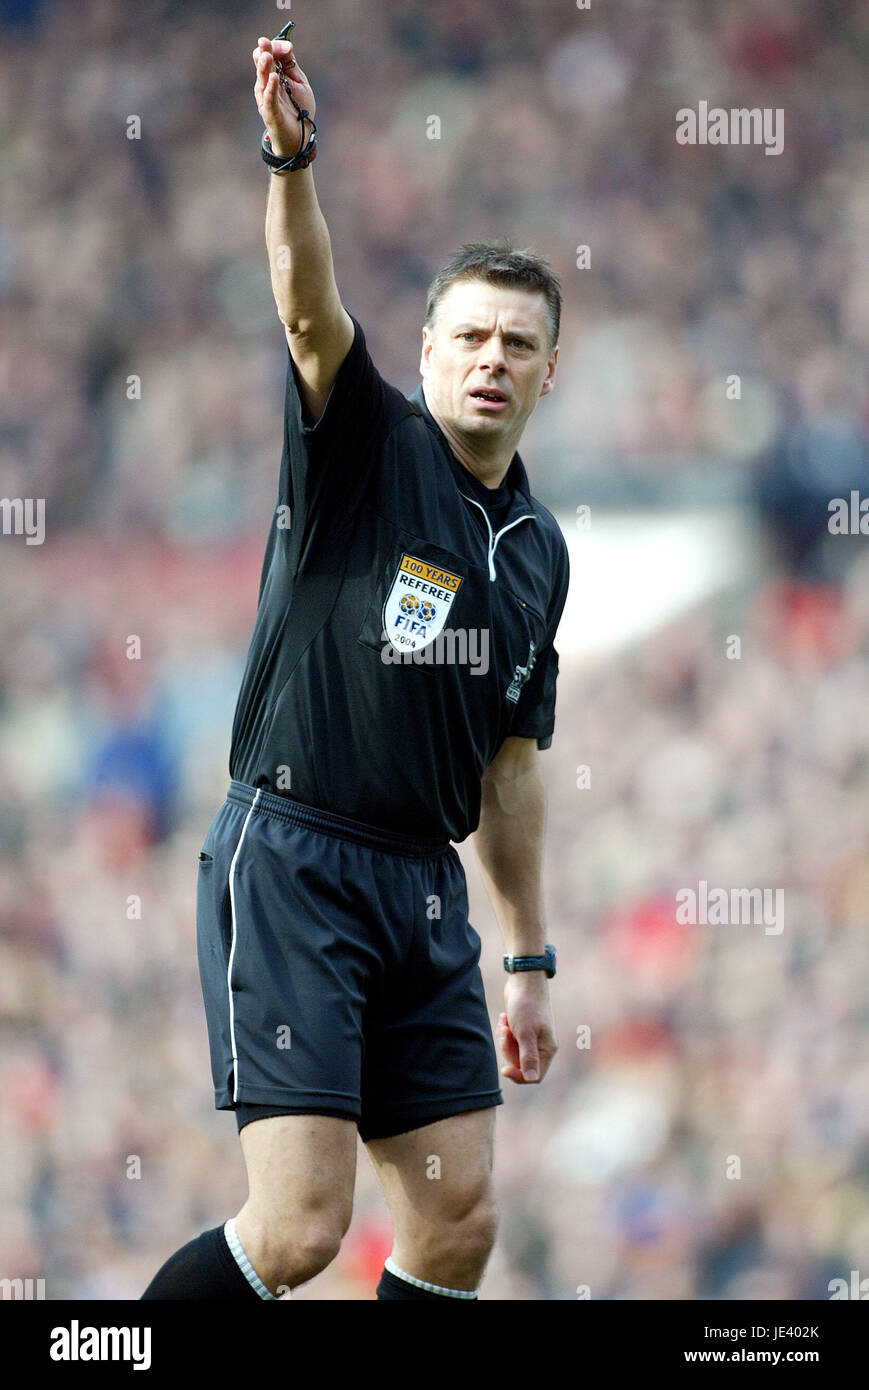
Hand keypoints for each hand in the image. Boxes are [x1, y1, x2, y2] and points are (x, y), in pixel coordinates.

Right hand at [252, 34, 316, 159]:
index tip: (288, 48)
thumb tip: (287, 45)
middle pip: (262, 64)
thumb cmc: (299, 108)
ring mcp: (266, 98)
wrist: (300, 137)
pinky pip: (269, 99)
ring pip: (262, 79)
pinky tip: (274, 78)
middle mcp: (266, 84)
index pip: (269, 54)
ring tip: (267, 56)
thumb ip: (291, 64)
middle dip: (264, 52)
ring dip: (264, 67)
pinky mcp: (270, 113)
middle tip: (265, 43)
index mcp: (273, 74)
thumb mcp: (299, 81)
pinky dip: (271, 88)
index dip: (276, 48)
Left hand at [498, 973, 556, 1083]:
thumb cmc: (527, 1006)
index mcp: (547, 1049)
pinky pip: (510, 1039)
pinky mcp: (523, 1028)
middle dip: (509, 1050)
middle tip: (506, 1033)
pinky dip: (505, 1030)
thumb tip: (531, 1079)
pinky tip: (505, 1018)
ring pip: (513, 1051)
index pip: (534, 1076)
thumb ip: (528, 1057)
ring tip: (505, 1023)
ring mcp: (532, 1036)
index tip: (504, 1069)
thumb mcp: (525, 1033)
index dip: (519, 1075)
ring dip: (505, 1039)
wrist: (524, 981)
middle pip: (521, 1064)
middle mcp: (542, 1045)